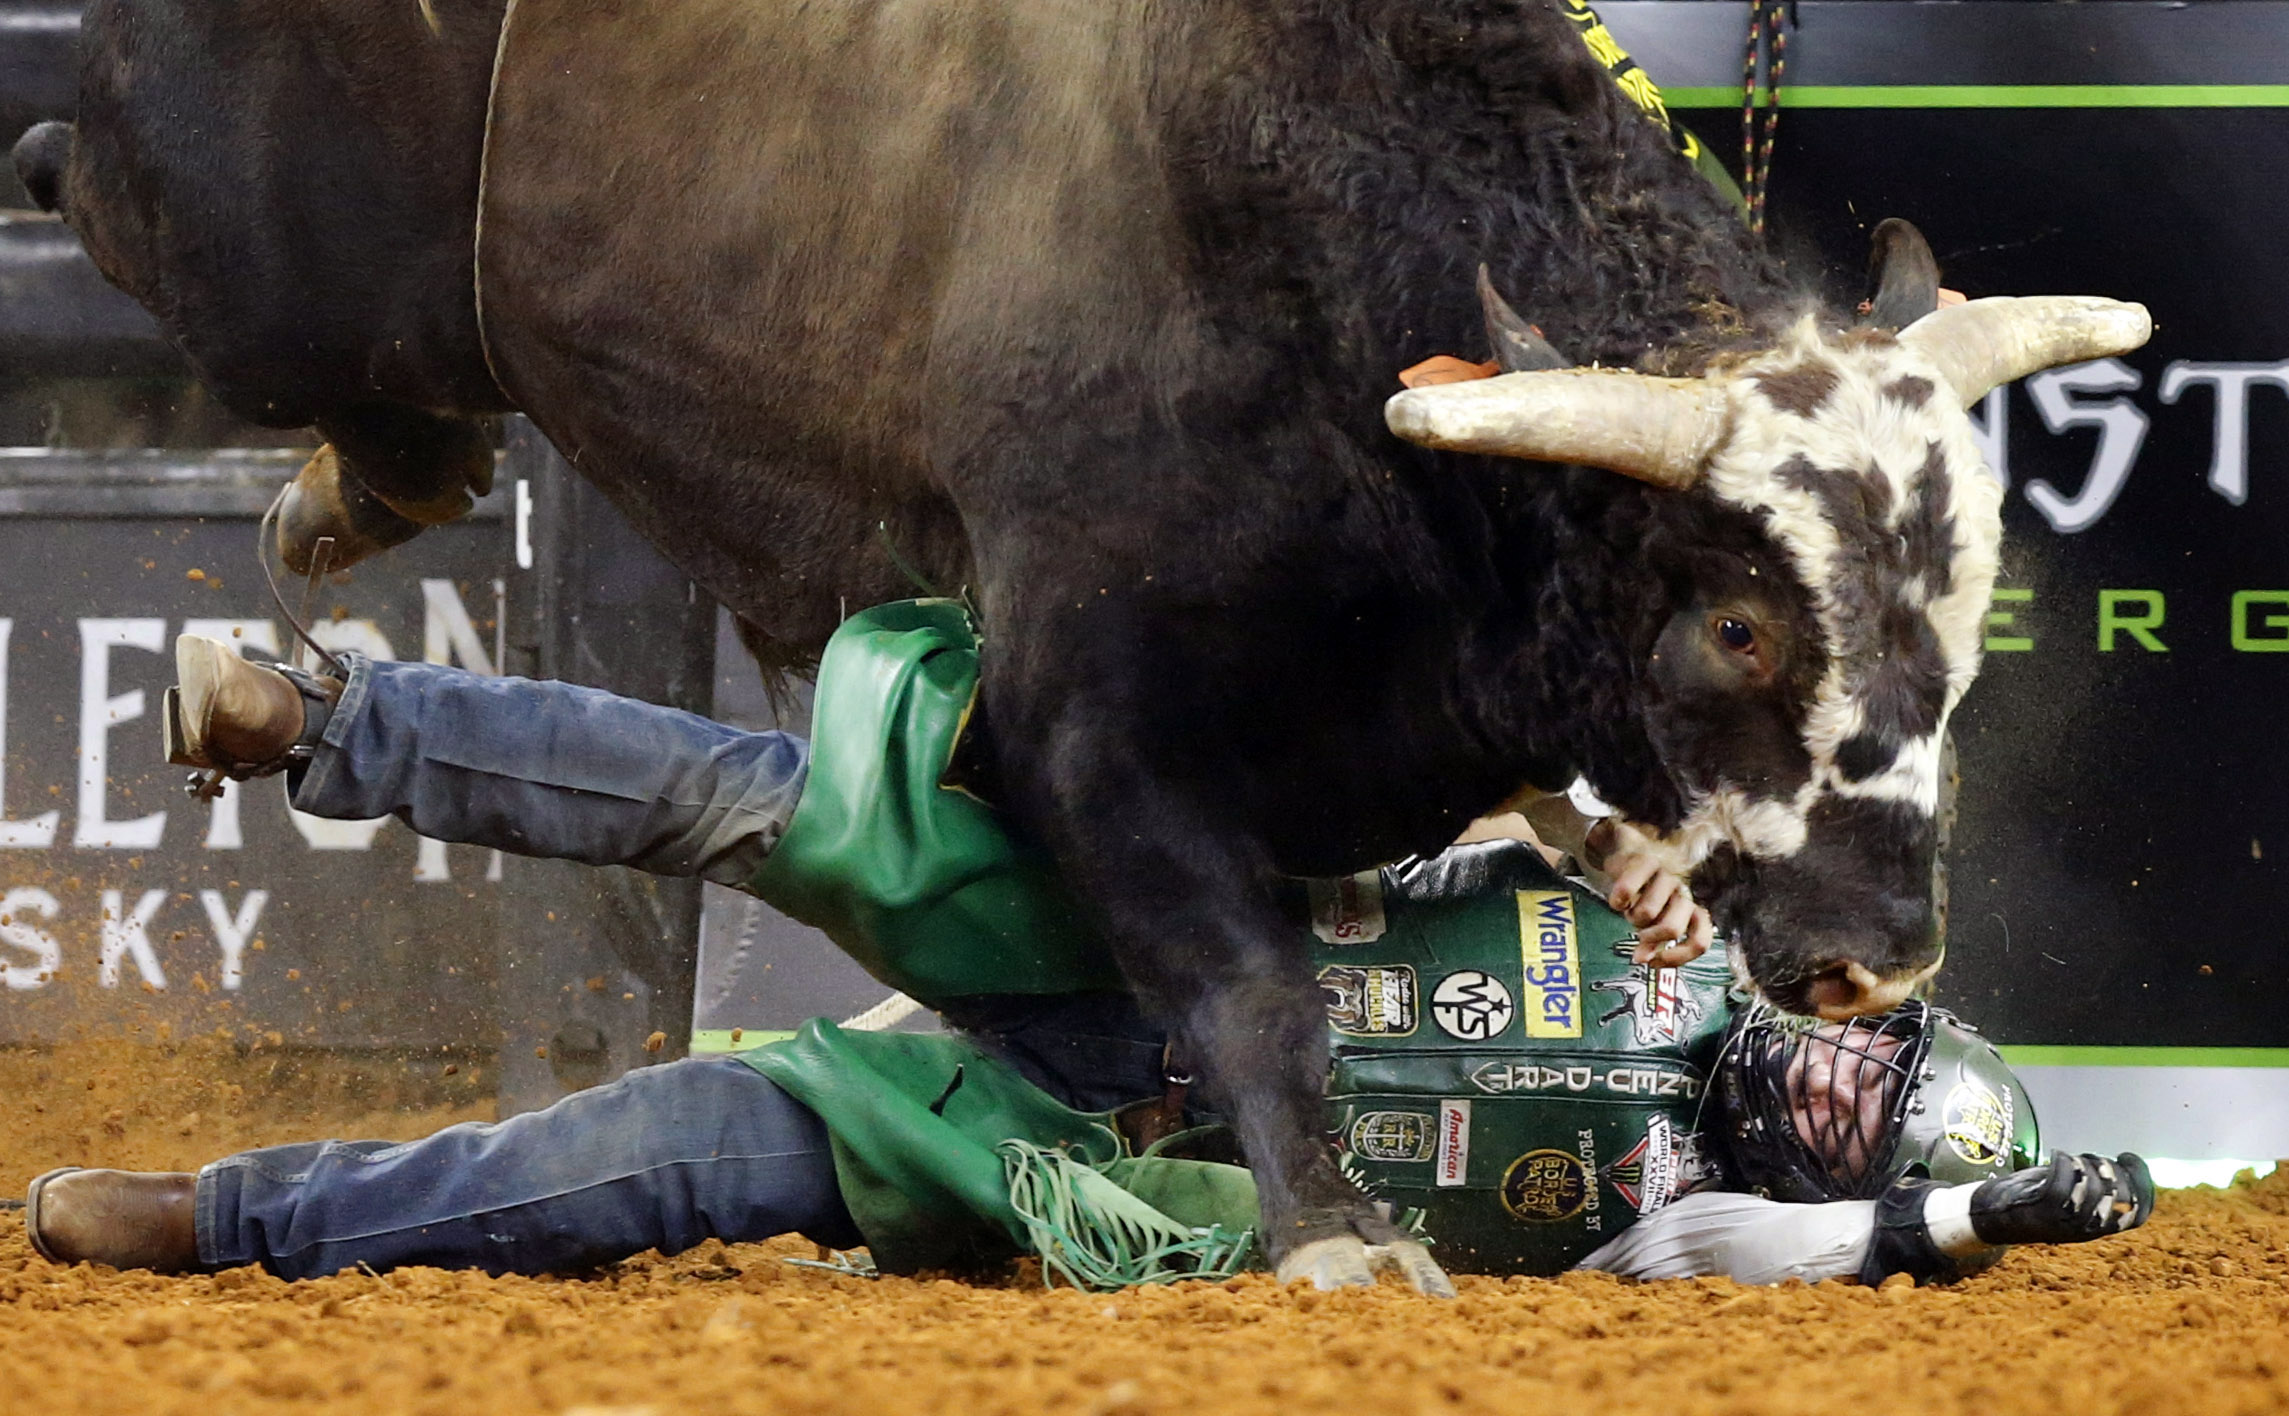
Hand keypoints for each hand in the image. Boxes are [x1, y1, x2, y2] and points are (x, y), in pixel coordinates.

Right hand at [1587, 820, 1710, 966]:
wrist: (1627, 853)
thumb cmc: (1643, 891)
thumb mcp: (1651, 920)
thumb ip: (1651, 942)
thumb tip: (1642, 959)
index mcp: (1691, 910)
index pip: (1700, 940)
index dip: (1679, 957)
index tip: (1655, 962)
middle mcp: (1684, 893)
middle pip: (1672, 928)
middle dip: (1649, 936)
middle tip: (1638, 933)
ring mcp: (1666, 876)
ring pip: (1647, 912)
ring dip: (1632, 917)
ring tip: (1629, 910)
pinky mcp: (1645, 861)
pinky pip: (1627, 890)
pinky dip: (1617, 900)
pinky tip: (1617, 900)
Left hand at [1970, 1151, 2154, 1246]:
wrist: (1986, 1217)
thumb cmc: (2031, 1199)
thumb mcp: (2069, 1197)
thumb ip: (2093, 1187)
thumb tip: (2120, 1168)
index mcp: (2097, 1226)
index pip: (2139, 1215)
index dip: (2144, 1184)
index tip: (2130, 1158)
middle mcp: (2085, 1228)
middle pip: (2119, 1197)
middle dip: (2111, 1168)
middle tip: (2091, 1158)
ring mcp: (2063, 1221)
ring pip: (2092, 1188)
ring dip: (2086, 1163)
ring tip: (2073, 1158)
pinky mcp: (2039, 1211)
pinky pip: (2061, 1185)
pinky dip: (2063, 1163)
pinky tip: (2057, 1154)